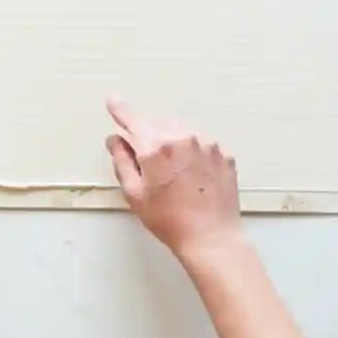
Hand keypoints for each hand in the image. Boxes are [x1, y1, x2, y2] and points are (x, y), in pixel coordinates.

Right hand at [105, 96, 244, 263]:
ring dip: (168, 137)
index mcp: (156, 147)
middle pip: (157, 122)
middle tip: (139, 148)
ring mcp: (207, 143)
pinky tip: (188, 171)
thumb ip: (122, 161)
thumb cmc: (168, 220)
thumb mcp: (135, 194)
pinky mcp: (223, 153)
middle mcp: (183, 137)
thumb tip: (116, 140)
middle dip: (145, 129)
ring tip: (167, 165)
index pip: (133, 120)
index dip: (121, 110)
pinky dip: (190, 148)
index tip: (113, 100)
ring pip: (180, 129)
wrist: (212, 237)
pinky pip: (200, 141)